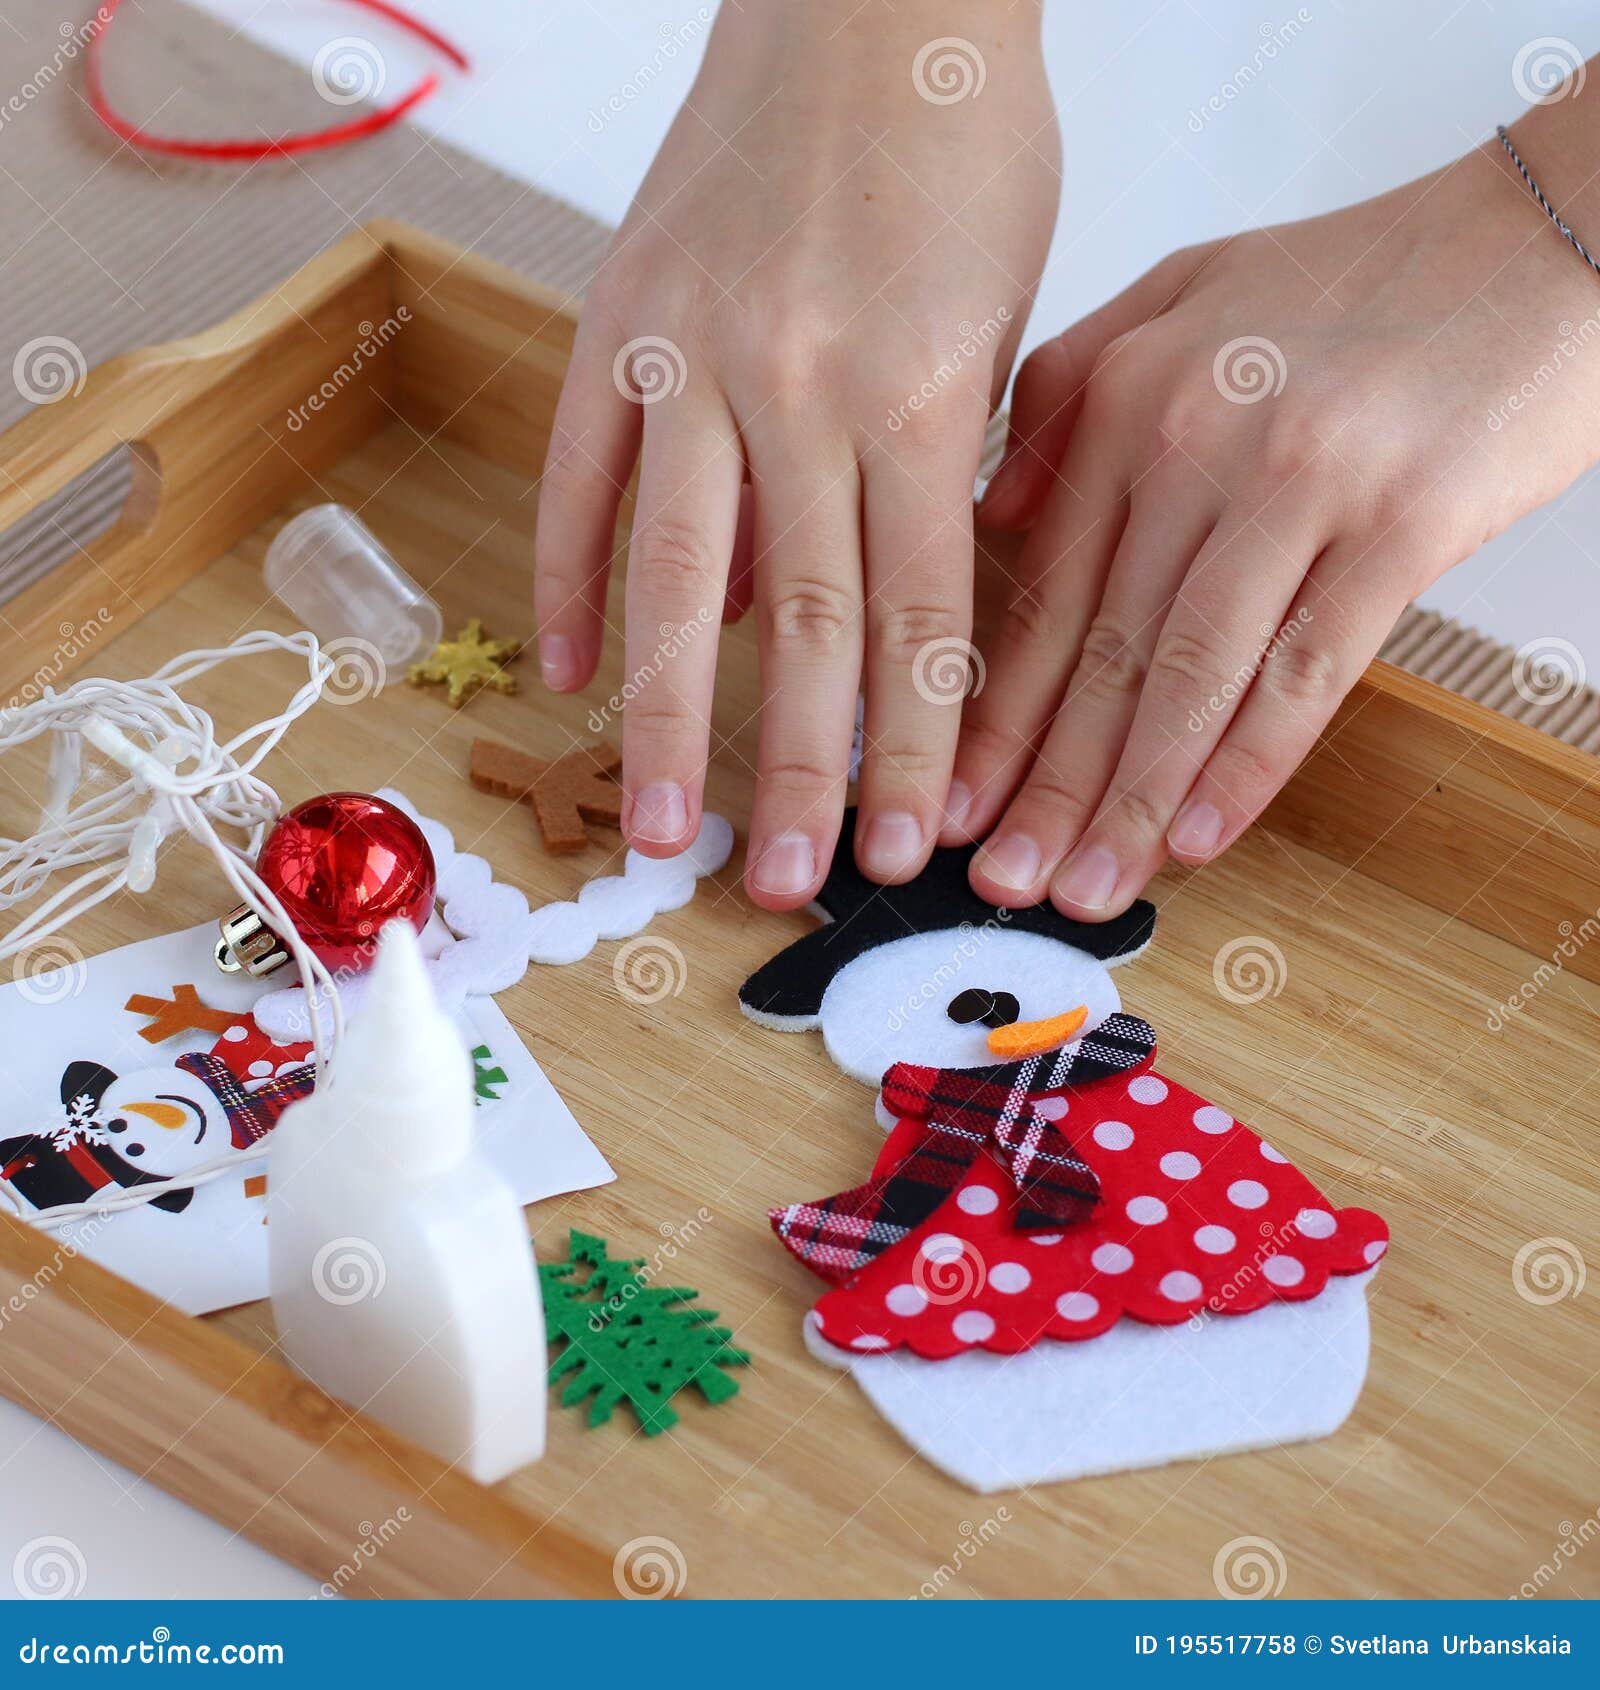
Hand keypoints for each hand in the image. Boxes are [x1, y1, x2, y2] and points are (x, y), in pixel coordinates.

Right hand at [534, 1, 1057, 906]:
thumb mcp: (992, 323)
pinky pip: (583, 475)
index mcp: (917, 396)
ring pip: (675, 575)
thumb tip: (826, 612)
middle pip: (802, 623)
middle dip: (798, 769)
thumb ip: (926, 479)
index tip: (898, 848)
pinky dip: (571, 578)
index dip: (909, 747)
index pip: (920, 618)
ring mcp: (695, 356)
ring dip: (666, 717)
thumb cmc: (959, 153)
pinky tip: (568, 674)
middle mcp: (801, 389)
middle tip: (785, 886)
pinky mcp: (616, 318)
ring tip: (662, 827)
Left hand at [949, 114, 1599, 919]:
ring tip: (1086, 891)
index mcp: (1130, 397)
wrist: (1543, 233)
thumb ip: (1070, 393)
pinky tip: (1199, 836)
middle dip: (1044, 784)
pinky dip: (1249, 763)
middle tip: (1001, 880)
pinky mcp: (1402, 519)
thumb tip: (995, 514)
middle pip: (1100, 649)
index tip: (958, 800)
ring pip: (1188, 675)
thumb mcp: (1184, 294)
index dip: (993, 713)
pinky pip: (1306, 668)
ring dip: (1129, 801)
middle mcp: (1195, 439)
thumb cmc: (1364, 280)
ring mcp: (1298, 480)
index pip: (1041, 590)